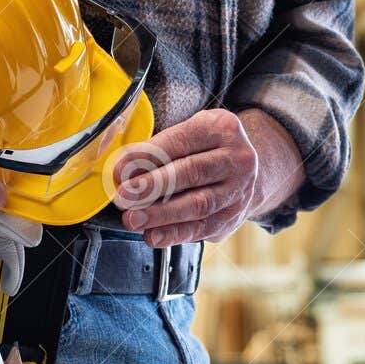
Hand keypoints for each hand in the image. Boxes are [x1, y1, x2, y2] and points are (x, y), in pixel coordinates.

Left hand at [113, 109, 263, 247]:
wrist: (245, 174)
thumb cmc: (207, 151)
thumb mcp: (189, 135)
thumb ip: (158, 150)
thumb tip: (124, 172)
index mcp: (222, 128)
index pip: (180, 141)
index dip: (147, 157)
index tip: (120, 170)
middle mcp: (237, 158)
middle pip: (191, 172)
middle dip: (152, 186)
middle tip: (124, 197)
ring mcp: (239, 190)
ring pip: (198, 204)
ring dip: (161, 214)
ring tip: (133, 219)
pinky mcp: (234, 217)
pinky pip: (202, 228)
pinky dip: (174, 234)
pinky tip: (153, 235)